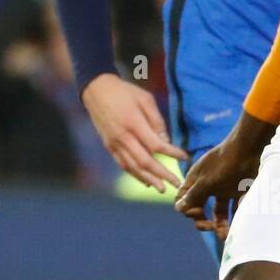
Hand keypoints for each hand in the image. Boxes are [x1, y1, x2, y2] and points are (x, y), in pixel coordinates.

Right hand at [82, 73, 186, 191]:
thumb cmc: (124, 92)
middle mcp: (123, 137)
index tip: (184, 157)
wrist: (96, 90)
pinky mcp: (109, 146)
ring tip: (162, 189)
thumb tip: (165, 141)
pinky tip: (145, 181)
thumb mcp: (145, 99)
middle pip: (145, 161)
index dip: (171, 153)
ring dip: (149, 179)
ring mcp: (114, 143)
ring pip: (133, 167)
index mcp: (133, 123)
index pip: (155, 145)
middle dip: (162, 174)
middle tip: (177, 184)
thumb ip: (156, 121)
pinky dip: (135, 174)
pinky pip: (123, 164)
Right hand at [175, 116, 271, 236]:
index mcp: (195, 181)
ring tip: (227, 235)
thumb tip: (180, 209)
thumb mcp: (207, 182)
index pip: (183, 201)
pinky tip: (242, 213)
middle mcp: (208, 186)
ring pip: (219, 213)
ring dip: (221, 226)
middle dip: (204, 223)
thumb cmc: (226, 163)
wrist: (252, 148)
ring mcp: (224, 189)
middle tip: (213, 228)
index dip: (188, 211)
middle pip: (200, 210)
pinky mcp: (239, 191)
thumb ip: (193, 197)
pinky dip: (237, 215)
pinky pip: (235, 209)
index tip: (198, 212)